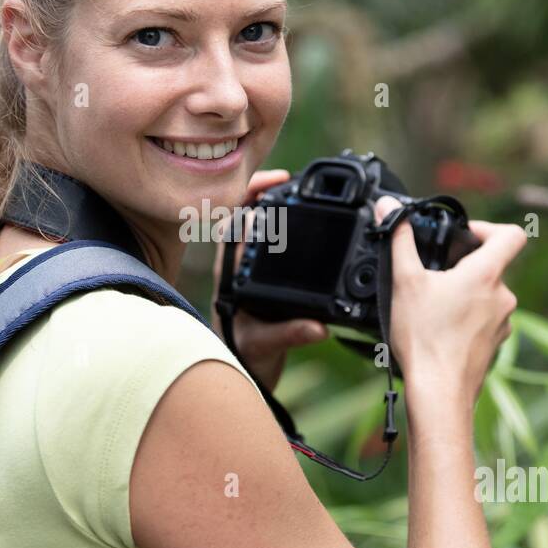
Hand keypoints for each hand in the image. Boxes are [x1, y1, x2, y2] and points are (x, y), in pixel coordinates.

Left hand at [210, 169, 328, 391]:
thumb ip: (287, 335)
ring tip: (298, 188)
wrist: (242, 369)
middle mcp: (238, 262)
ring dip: (274, 205)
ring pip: (257, 224)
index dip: (250, 194)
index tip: (276, 181)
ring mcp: (249, 266)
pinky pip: (269, 239)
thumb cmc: (245, 354)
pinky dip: (284, 223)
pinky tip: (302, 216)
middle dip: (264, 190)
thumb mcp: (265, 345)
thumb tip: (316, 326)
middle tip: (291, 177)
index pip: (235, 218)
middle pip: (246, 212)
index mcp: (232, 270)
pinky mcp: (262, 273)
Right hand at [373, 196, 525, 403]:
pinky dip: (466, 320)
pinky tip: (440, 331)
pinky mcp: (495, 345)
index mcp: (486, 274)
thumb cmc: (424, 338)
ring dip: (464, 295)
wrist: (439, 393)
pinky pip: (484, 322)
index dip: (488, 227)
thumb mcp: (404, 281)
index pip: (511, 233)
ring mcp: (502, 324)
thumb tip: (389, 206)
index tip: (464, 237)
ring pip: (487, 296)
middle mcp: (503, 297)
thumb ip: (399, 238)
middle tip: (434, 276)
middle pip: (492, 266)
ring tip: (433, 306)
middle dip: (463, 266)